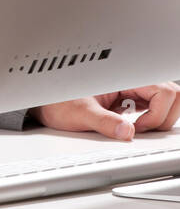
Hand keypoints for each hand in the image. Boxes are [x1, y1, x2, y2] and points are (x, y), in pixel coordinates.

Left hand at [30, 82, 179, 138]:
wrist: (42, 102)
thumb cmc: (55, 100)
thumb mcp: (78, 112)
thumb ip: (103, 121)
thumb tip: (126, 132)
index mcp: (122, 76)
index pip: (163, 91)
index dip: (157, 113)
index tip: (137, 126)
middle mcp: (131, 80)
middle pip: (172, 96)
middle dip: (162, 117)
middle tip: (139, 128)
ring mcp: (131, 90)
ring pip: (165, 103)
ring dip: (157, 119)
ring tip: (134, 127)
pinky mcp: (128, 99)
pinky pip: (152, 108)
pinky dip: (149, 120)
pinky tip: (130, 125)